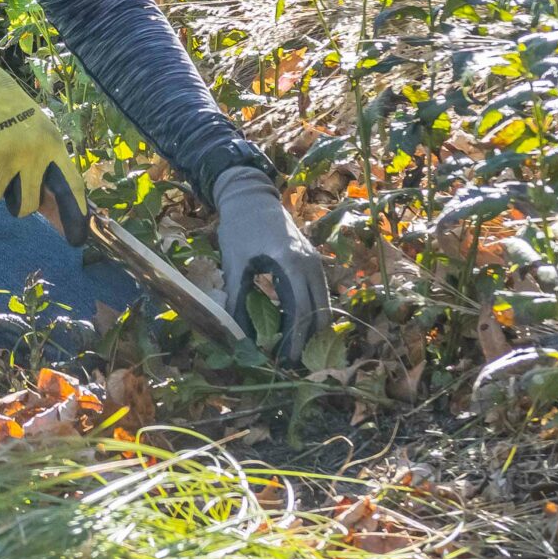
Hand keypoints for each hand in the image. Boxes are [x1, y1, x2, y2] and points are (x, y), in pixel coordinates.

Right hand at [0, 36, 89, 246]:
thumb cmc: (4, 106)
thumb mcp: (34, 128)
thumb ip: (42, 160)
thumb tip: (48, 203)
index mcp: (51, 144)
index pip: (69, 186)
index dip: (74, 215)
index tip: (78, 239)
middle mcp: (34, 153)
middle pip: (28, 205)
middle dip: (17, 205)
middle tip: (9, 189)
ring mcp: (7, 156)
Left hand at [212, 166, 332, 362]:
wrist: (250, 196)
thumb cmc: (239, 229)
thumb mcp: (235, 264)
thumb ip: (239, 298)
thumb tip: (241, 335)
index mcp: (290, 263)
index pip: (300, 309)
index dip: (296, 338)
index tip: (287, 360)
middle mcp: (309, 262)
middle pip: (319, 309)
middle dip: (309, 338)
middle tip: (294, 362)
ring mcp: (313, 260)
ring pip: (323, 301)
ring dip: (314, 326)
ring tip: (298, 349)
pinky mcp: (311, 259)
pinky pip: (319, 290)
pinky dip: (313, 309)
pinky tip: (300, 325)